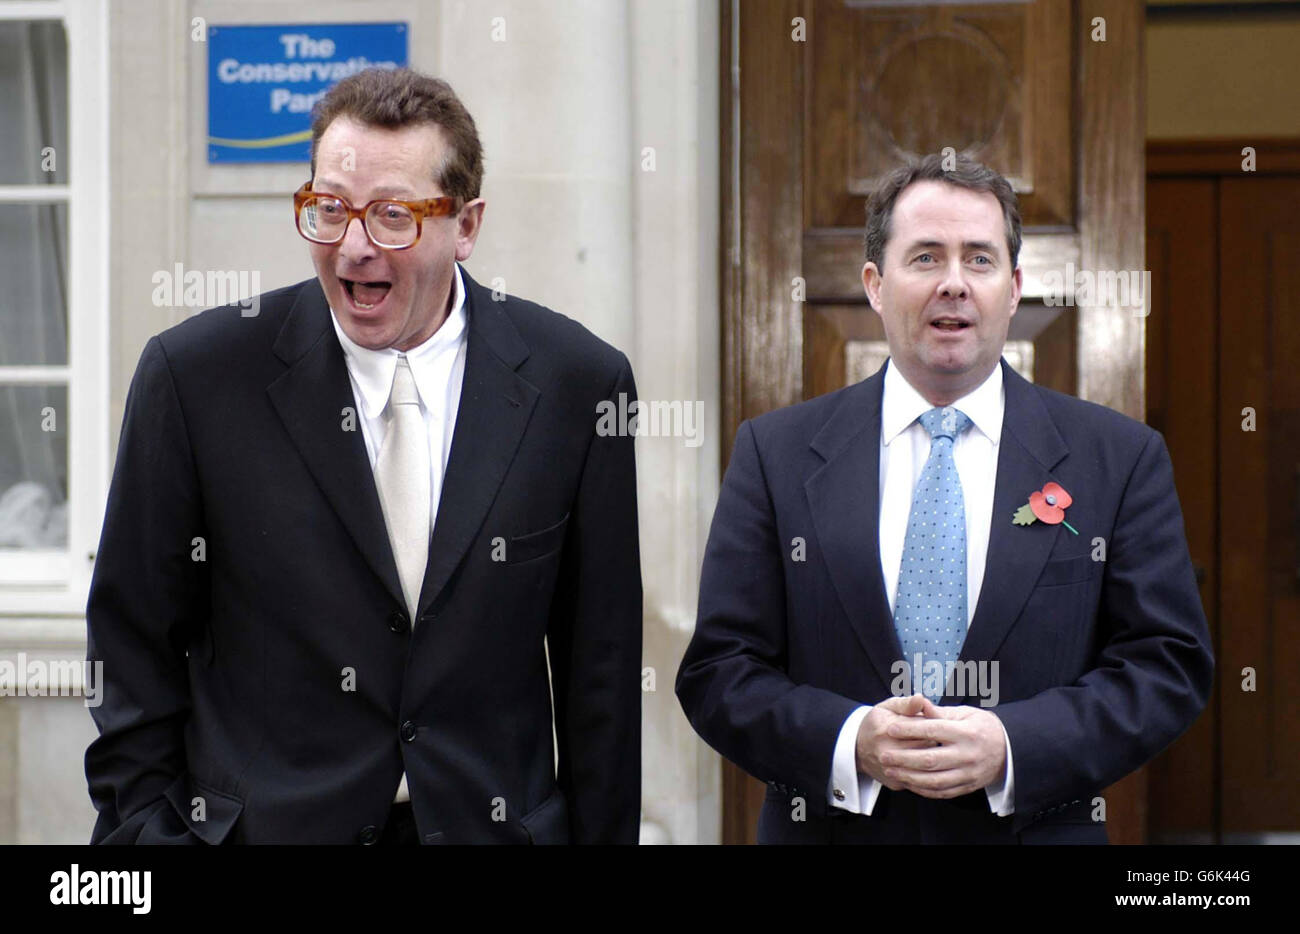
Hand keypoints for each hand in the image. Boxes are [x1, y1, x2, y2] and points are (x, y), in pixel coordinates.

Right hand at [855, 694, 939, 790]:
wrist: (857, 748)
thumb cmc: (876, 724)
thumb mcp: (888, 707)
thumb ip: (906, 704)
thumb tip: (921, 699)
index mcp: (887, 730)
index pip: (923, 729)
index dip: (935, 726)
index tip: (938, 724)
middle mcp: (887, 752)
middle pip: (926, 748)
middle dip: (936, 742)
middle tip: (940, 738)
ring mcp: (891, 770)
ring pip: (925, 767)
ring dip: (933, 759)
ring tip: (934, 750)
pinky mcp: (896, 783)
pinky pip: (920, 781)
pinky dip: (927, 773)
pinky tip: (928, 765)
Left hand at [876, 695, 1007, 798]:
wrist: (1009, 750)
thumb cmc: (981, 726)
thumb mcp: (965, 713)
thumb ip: (939, 711)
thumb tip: (917, 700)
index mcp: (966, 732)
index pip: (933, 730)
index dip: (910, 730)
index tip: (890, 729)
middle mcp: (967, 754)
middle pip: (930, 759)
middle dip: (903, 759)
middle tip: (883, 755)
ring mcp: (968, 773)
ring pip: (934, 780)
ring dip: (909, 777)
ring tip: (890, 771)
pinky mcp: (968, 787)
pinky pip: (942, 792)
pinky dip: (923, 789)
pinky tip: (908, 783)